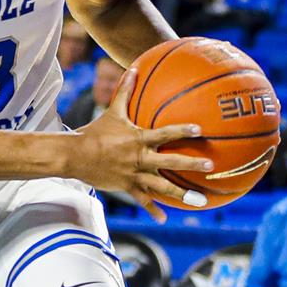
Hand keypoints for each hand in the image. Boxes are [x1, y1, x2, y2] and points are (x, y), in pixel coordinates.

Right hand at [72, 83, 211, 219]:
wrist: (75, 155)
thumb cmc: (95, 131)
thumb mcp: (112, 110)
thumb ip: (125, 90)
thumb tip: (133, 68)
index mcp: (139, 139)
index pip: (165, 133)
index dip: (183, 130)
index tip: (200, 130)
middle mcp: (140, 157)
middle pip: (170, 161)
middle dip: (191, 163)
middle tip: (211, 165)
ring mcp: (134, 174)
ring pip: (162, 186)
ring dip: (182, 194)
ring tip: (200, 201)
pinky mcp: (127, 187)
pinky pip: (143, 200)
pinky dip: (153, 210)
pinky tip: (164, 219)